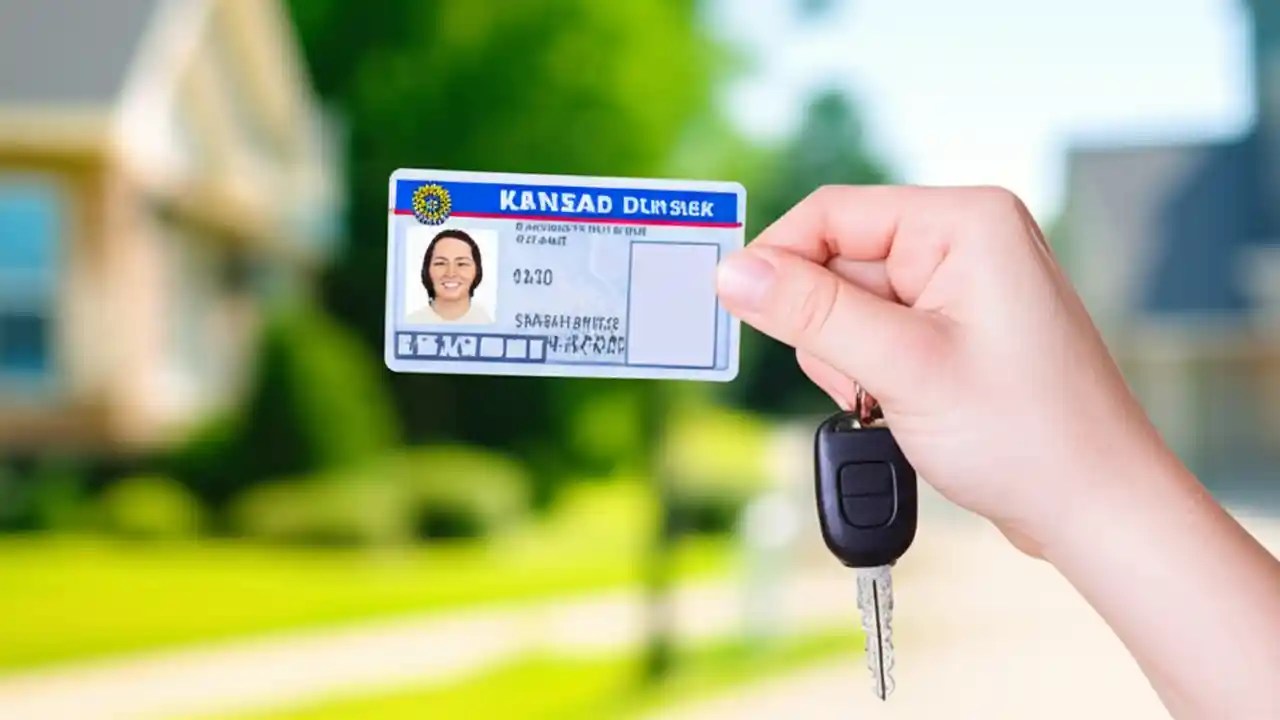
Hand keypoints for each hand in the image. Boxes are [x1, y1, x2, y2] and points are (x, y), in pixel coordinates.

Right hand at [716, 185, 1168, 556]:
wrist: (1095, 508)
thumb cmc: (1027, 435)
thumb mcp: (902, 367)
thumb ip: (810, 312)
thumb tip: (732, 272)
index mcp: (963, 221)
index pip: (832, 213)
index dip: (779, 260)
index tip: (742, 311)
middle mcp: (963, 239)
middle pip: (837, 259)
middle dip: (827, 327)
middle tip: (863, 381)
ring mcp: (961, 285)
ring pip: (848, 302)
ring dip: (846, 356)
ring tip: (894, 399)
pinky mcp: (954, 327)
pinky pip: (876, 332)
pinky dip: (868, 371)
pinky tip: (900, 405)